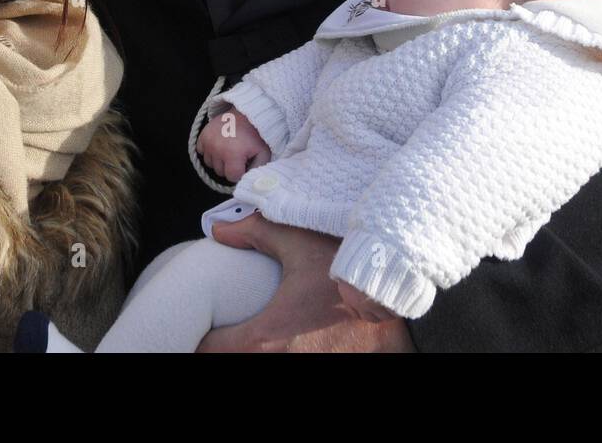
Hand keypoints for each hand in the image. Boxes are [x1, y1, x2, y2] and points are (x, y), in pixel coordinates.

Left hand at [196, 214, 413, 351]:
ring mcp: (303, 372)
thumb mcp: (300, 243)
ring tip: (246, 336)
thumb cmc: (348, 270)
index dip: (201, 337)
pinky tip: (283, 343)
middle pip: (232, 364)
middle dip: (223, 348)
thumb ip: (255, 233)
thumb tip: (219, 229)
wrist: (399, 295)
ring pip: (258, 369)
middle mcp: (282, 365)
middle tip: (223, 330)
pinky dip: (278, 355)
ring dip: (251, 354)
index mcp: (266, 339)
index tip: (202, 325)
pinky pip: (285, 371)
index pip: (211, 352)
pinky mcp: (328, 371)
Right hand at [197, 106, 270, 182]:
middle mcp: (217, 149)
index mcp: (233, 154)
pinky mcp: (203, 135)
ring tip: (229, 149)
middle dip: (229, 166)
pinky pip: (201, 152)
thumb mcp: (263, 153)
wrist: (247, 113)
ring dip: (218, 160)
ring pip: (210, 164)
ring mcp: (208, 142)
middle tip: (238, 155)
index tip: (245, 163)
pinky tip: (219, 145)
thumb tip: (248, 182)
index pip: (232, 177)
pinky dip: (209, 151)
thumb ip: (257, 171)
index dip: (240, 172)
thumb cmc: (256, 135)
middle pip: (220, 172)